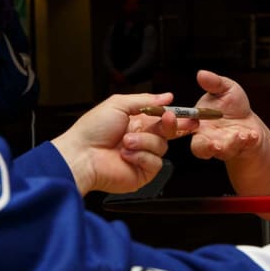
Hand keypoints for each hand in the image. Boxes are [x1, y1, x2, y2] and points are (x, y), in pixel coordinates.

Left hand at [51, 93, 176, 195]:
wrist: (81, 155)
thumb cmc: (92, 130)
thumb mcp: (118, 105)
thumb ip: (145, 100)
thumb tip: (166, 97)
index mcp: (136, 123)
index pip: (162, 119)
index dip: (175, 117)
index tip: (188, 115)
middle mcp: (140, 140)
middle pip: (167, 132)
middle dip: (169, 125)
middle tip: (167, 119)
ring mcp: (141, 157)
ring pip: (161, 147)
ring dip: (144, 141)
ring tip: (125, 142)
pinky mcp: (142, 173)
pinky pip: (155, 163)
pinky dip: (141, 156)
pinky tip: (126, 155)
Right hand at [189, 70, 263, 161]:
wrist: (248, 120)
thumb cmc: (231, 104)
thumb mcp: (224, 88)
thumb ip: (213, 83)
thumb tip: (201, 74)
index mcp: (195, 123)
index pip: (180, 128)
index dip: (179, 128)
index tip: (193, 123)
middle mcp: (206, 138)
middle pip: (199, 148)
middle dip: (207, 147)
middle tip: (216, 144)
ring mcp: (222, 146)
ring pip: (221, 152)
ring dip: (231, 144)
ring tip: (241, 135)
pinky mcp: (238, 150)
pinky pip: (240, 149)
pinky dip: (247, 142)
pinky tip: (252, 134)